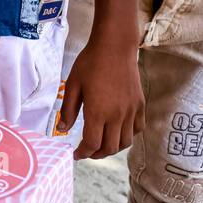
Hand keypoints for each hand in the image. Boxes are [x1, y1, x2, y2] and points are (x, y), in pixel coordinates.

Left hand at [60, 33, 144, 158]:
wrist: (114, 48)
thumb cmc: (90, 64)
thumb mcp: (73, 85)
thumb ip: (68, 110)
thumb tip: (62, 129)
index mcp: (97, 112)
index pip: (92, 143)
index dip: (83, 153)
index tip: (75, 154)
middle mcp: (117, 115)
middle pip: (110, 147)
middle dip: (97, 154)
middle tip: (87, 152)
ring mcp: (131, 111)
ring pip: (126, 142)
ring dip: (113, 148)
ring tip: (102, 145)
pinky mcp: (140, 105)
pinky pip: (137, 129)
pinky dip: (128, 136)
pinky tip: (118, 132)